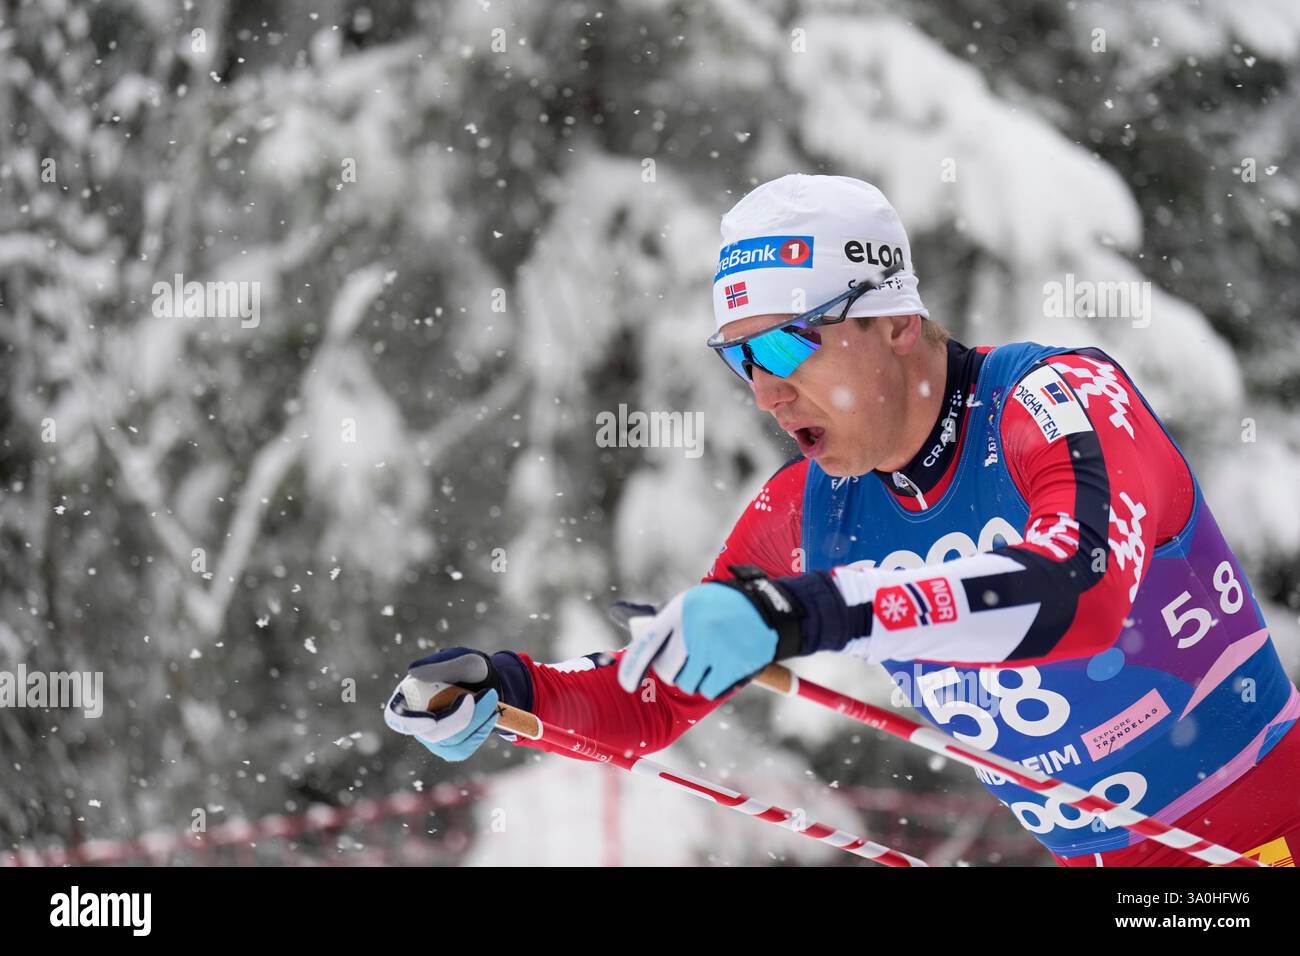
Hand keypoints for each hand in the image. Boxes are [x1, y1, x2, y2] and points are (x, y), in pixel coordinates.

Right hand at [384, 647, 502, 761]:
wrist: (488, 684)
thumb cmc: (470, 669)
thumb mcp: (463, 660)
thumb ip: (440, 664)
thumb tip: (413, 671)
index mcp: (408, 696)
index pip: (396, 717)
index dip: (409, 723)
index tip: (432, 720)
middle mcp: (416, 721)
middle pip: (431, 733)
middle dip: (462, 718)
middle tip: (489, 694)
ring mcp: (432, 737)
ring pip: (451, 742)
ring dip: (477, 720)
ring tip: (491, 696)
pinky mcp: (449, 748)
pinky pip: (463, 748)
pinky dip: (481, 730)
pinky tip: (489, 713)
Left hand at [615, 566, 804, 699]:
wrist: (769, 608)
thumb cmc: (721, 609)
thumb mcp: (692, 605)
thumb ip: (665, 625)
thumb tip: (628, 637)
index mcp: (680, 610)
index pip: (647, 643)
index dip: (633, 668)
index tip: (627, 685)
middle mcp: (695, 627)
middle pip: (667, 671)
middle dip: (674, 673)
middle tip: (688, 665)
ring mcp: (715, 646)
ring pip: (688, 683)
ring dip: (697, 679)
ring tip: (712, 660)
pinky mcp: (734, 663)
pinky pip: (709, 690)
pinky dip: (715, 685)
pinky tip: (725, 668)